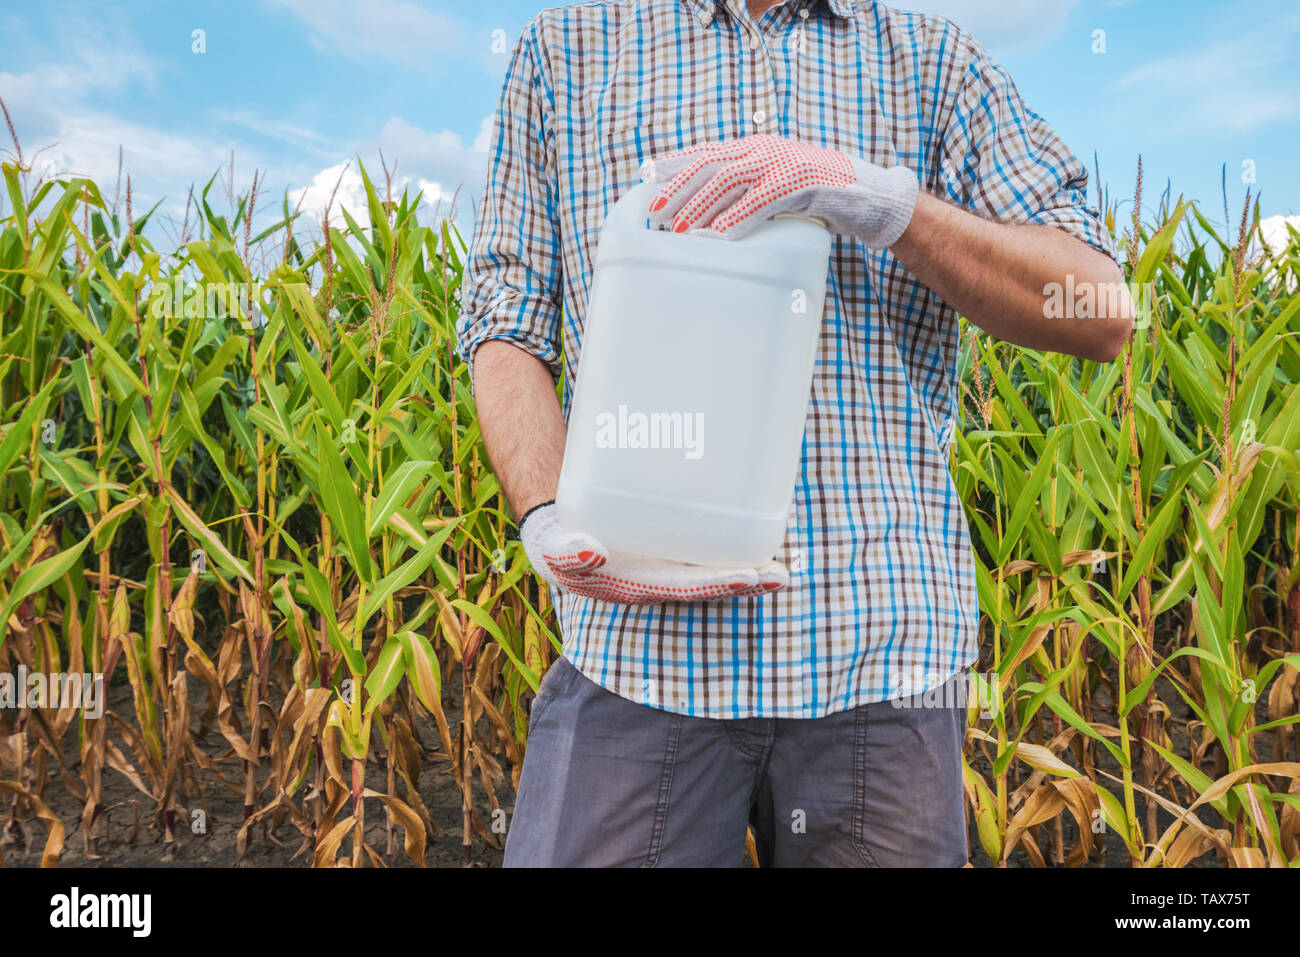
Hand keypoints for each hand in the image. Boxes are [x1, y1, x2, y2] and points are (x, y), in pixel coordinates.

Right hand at [518, 502, 787, 604]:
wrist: (559, 531)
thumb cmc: (558, 544)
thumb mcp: (555, 549)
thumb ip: (570, 552)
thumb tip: (596, 552)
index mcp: (636, 585)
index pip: (683, 587)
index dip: (716, 583)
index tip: (748, 578)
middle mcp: (659, 580)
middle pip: (709, 583)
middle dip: (746, 582)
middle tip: (782, 576)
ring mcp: (668, 565)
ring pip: (714, 568)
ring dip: (749, 568)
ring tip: (783, 567)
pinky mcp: (671, 546)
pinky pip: (707, 548)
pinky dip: (733, 542)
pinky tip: (758, 528)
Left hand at [641, 133, 918, 244]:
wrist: (865, 194)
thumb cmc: (814, 197)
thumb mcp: (772, 189)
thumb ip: (743, 194)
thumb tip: (705, 218)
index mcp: (754, 148)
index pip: (706, 152)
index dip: (675, 163)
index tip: (646, 177)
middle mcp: (764, 149)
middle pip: (711, 164)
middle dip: (679, 188)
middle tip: (655, 214)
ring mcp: (783, 163)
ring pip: (731, 180)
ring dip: (702, 206)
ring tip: (680, 230)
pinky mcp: (802, 183)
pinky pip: (763, 200)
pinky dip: (739, 217)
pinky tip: (719, 235)